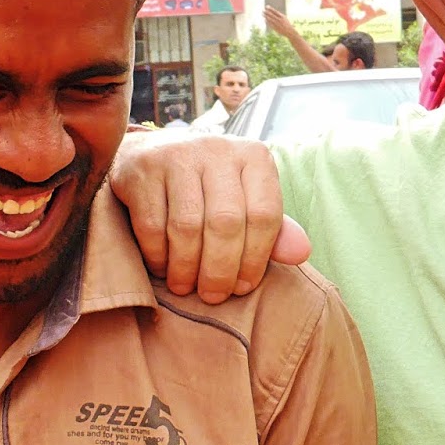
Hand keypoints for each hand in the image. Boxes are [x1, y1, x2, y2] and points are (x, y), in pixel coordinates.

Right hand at [110, 131, 309, 303]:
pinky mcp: (142, 168)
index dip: (255, 259)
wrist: (151, 155)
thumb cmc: (207, 188)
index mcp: (253, 156)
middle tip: (212, 296)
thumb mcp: (245, 201)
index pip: (264, 214)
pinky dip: (158, 255)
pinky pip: (152, 225)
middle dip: (219, 270)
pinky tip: (162, 268)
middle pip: (225, 222)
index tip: (243, 287)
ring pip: (187, 226)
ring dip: (186, 268)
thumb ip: (272, 229)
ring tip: (185, 287)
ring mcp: (177, 155)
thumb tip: (301, 253)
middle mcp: (218, 148)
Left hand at [263, 6, 296, 37]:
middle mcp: (279, 20)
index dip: (270, 9)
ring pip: (270, 19)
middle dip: (267, 12)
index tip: (266, 6)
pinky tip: (265, 20)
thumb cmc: (286, 24)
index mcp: (282, 16)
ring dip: (266, 16)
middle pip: (272, 15)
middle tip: (263, 10)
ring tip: (262, 14)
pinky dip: (267, 22)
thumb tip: (273, 12)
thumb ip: (279, 15)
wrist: (289, 31)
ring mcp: (277, 24)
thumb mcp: (284, 18)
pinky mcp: (275, 28)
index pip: (275, 11)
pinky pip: (270, 24)